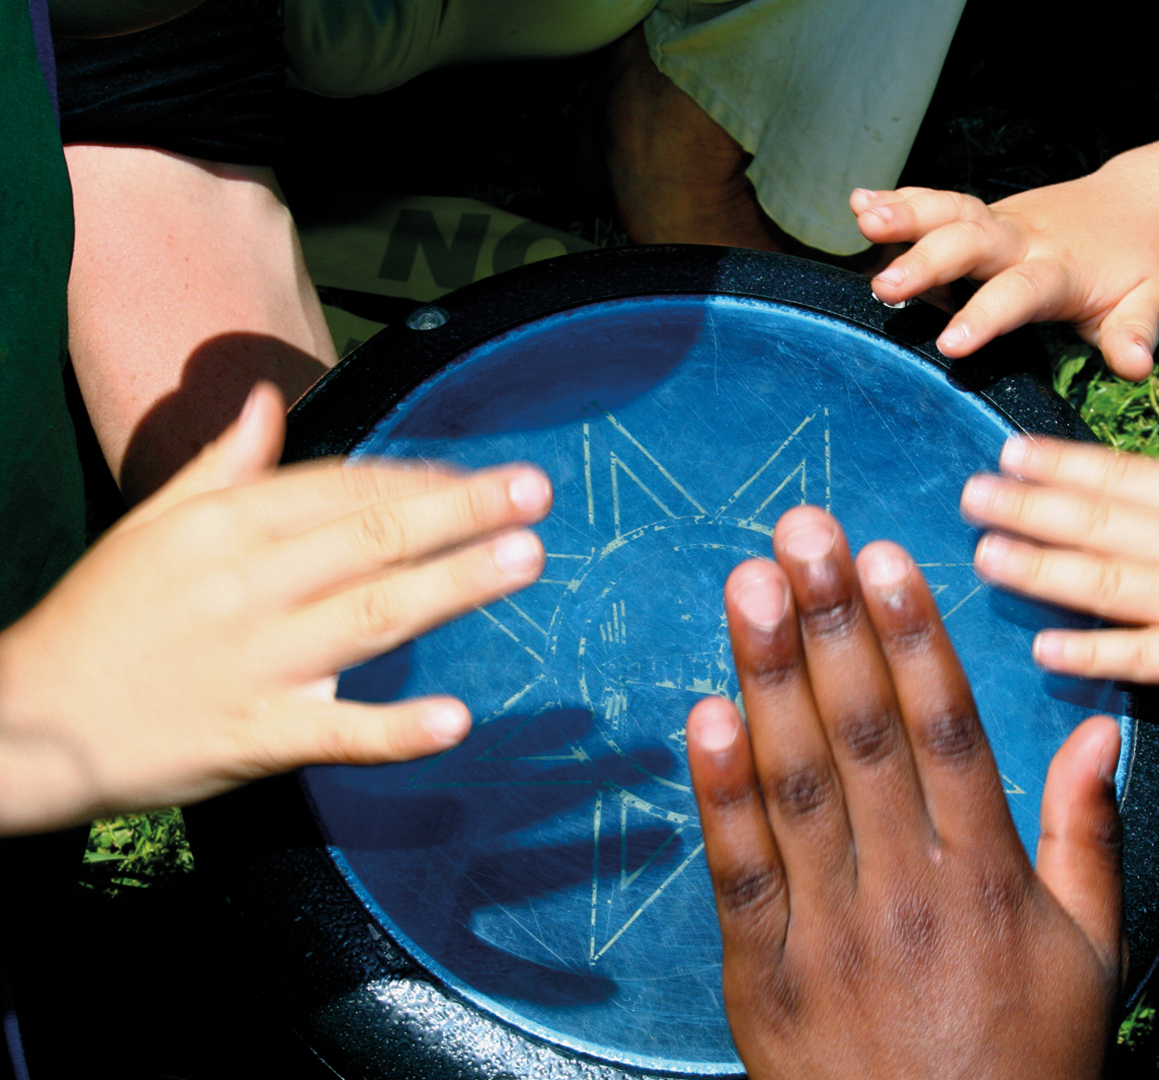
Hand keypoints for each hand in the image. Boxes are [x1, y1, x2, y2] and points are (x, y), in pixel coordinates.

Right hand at [0, 384, 551, 834]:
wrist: (28, 724)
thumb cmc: (103, 618)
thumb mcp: (154, 525)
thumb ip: (223, 464)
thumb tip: (269, 400)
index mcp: (226, 526)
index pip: (340, 487)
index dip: (416, 477)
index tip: (482, 471)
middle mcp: (248, 583)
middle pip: (369, 536)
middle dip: (458, 510)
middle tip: (535, 491)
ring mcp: (255, 661)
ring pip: (370, 613)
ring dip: (452, 585)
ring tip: (525, 559)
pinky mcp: (253, 735)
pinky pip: (335, 731)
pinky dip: (395, 730)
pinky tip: (457, 720)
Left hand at [685, 506, 1122, 1079]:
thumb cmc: (1025, 1062)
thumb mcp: (1090, 953)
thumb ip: (1087, 833)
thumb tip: (1101, 726)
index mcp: (989, 876)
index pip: (948, 730)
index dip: (913, 637)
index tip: (885, 557)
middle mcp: (910, 887)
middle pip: (865, 735)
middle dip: (830, 624)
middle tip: (802, 531)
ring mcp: (831, 929)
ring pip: (798, 783)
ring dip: (769, 677)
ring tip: (749, 586)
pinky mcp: (764, 972)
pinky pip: (740, 871)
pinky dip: (721, 792)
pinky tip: (706, 714)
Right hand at [851, 180, 1158, 379]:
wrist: (1145, 207)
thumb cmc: (1143, 268)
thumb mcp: (1153, 304)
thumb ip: (1137, 333)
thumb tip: (1136, 365)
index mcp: (1062, 269)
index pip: (1020, 292)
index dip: (985, 316)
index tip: (949, 345)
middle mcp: (1025, 239)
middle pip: (972, 242)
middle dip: (927, 261)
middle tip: (886, 286)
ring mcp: (1001, 222)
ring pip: (951, 212)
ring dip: (905, 213)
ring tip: (862, 218)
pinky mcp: (983, 217)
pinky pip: (940, 204)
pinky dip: (900, 198)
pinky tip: (859, 202)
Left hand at [958, 359, 1158, 730]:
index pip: (1120, 473)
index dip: (1060, 462)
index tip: (1006, 449)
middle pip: (1096, 521)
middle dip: (1028, 507)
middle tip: (967, 495)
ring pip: (1104, 583)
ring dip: (1040, 569)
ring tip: (986, 556)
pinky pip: (1142, 658)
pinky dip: (1093, 653)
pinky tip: (1044, 650)